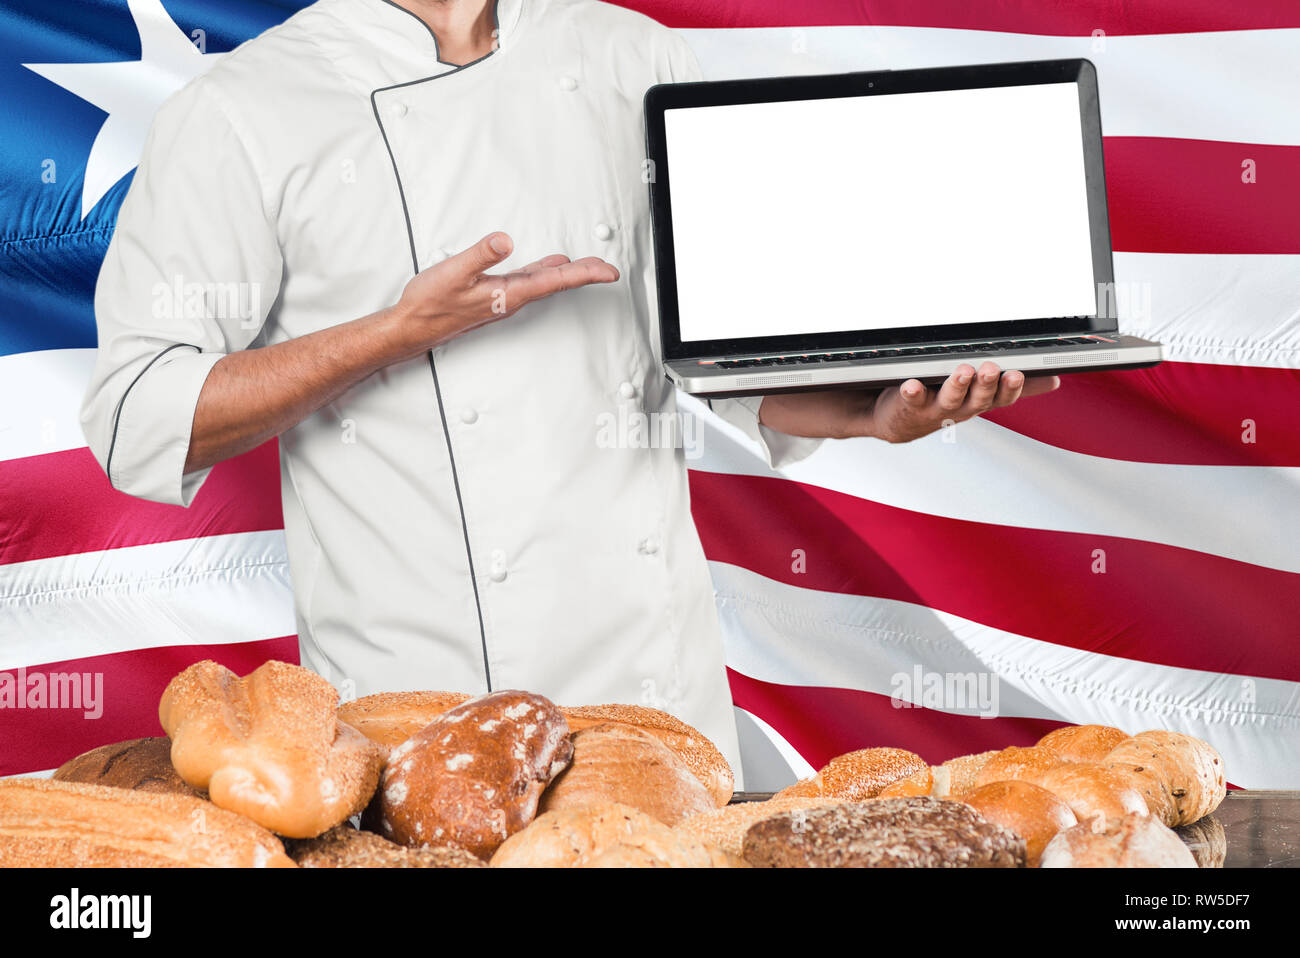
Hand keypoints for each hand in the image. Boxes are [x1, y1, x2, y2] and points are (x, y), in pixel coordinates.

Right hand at [392, 231, 618, 351]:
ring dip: (566, 274)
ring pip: (543, 283)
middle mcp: (511, 298)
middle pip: (556, 283)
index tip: (609, 272)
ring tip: (586, 265)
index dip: (585, 274)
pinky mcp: (492, 295)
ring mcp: (502, 298)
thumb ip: (480, 255)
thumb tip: (505, 240)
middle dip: (584, 274)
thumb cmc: (430, 304)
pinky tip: (547, 266)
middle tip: (607, 268)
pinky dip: (543, 272)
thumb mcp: (454, 273)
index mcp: (509, 293)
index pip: (556, 281)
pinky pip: (527, 282)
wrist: (412, 328)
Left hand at [757, 361, 1060, 441]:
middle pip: (978, 400)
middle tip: (992, 369)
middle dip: (986, 385)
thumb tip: (1055, 381)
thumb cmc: (939, 401)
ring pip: (949, 401)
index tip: (1019, 374)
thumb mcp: (979, 395)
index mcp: (977, 403)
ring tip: (963, 370)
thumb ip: (1012, 387)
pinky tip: (913, 383)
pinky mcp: (906, 407)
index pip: (1002, 398)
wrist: (895, 421)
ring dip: (957, 387)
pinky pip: (911, 400)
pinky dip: (913, 393)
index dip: (1012, 389)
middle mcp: (958, 409)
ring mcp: (931, 411)